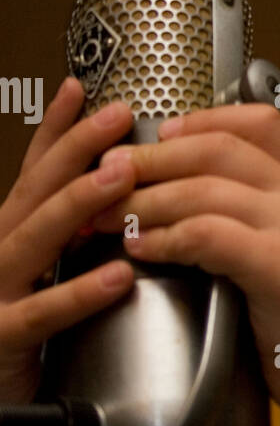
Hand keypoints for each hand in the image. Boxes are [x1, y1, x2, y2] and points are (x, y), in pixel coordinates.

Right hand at [0, 78, 137, 408]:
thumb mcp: (43, 271)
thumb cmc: (21, 335)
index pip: (33, 170)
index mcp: (13, 233)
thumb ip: (68, 230)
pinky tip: (119, 277)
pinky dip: (80, 292)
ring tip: (122, 176)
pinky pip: (43, 312)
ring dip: (79, 202)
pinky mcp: (4, 336)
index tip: (82, 89)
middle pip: (36, 189)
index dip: (57, 128)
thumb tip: (109, 180)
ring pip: (36, 237)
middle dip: (77, 148)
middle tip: (120, 116)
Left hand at [91, 104, 279, 417]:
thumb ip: (262, 226)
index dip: (203, 120)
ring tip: (110, 218)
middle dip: (153, 158)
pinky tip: (140, 249)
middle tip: (108, 175)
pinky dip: (165, 237)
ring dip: (146, 200)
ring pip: (205, 188)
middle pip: (218, 149)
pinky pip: (208, 234)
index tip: (161, 135)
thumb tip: (192, 206)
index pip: (259, 124)